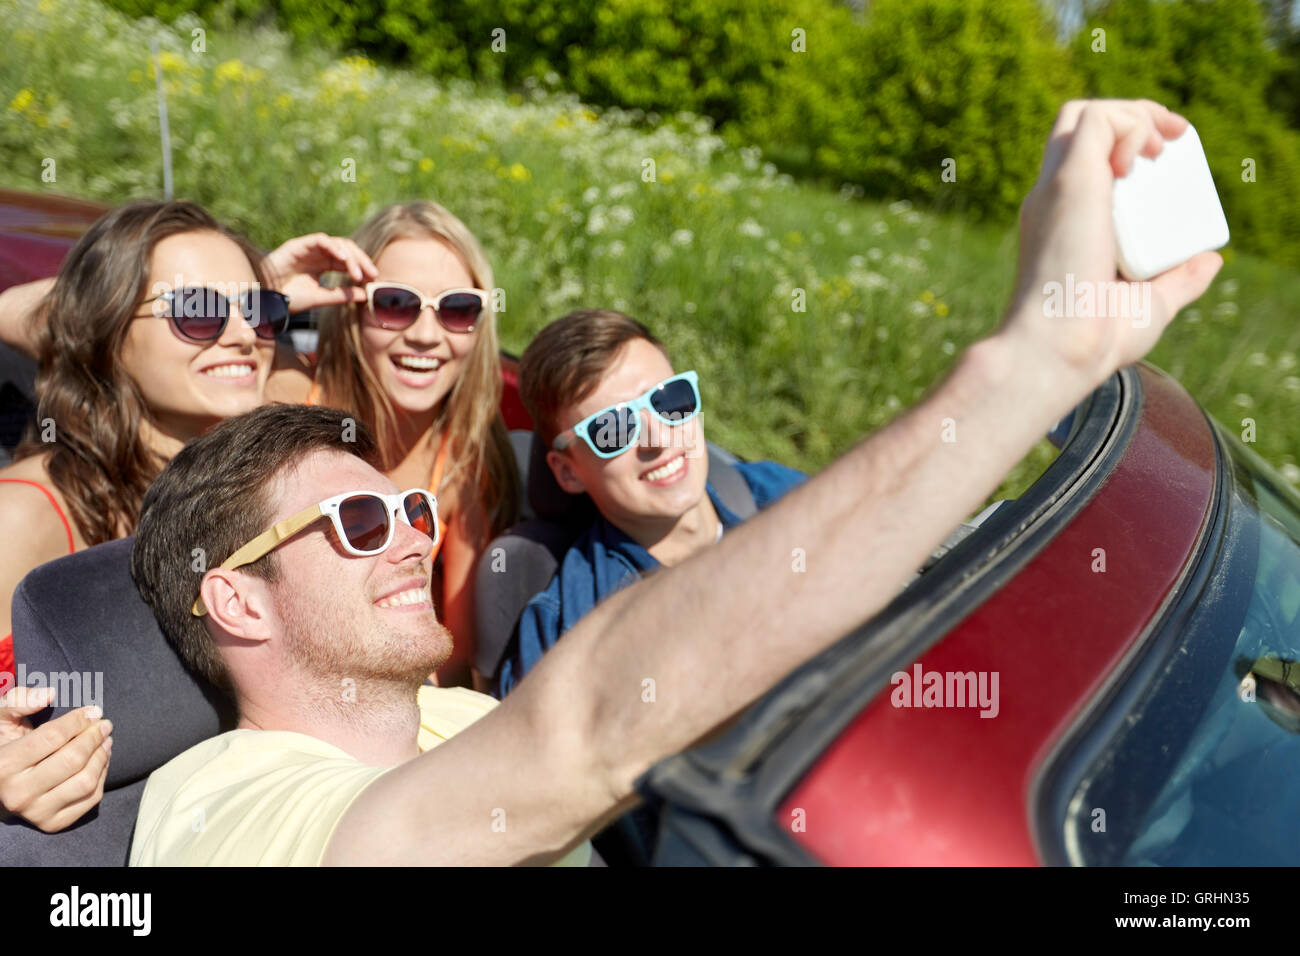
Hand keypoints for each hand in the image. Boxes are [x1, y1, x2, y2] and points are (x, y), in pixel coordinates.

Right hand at [0, 686, 111, 832]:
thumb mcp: (2, 718)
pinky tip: (101, 759)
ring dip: (102, 756)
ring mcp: (35, 812)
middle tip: (105, 724)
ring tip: (106, 739)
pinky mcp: (53, 823)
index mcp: (3, 765)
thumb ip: (19, 700)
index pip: (53, 737)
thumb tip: (49, 694)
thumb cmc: (4, 743)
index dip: (79, 720)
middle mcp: (17, 794)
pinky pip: (90, 799)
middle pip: (72, 760)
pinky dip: (102, 776)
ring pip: (84, 781)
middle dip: (94, 737)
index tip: (94, 710)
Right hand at [263, 233, 377, 313]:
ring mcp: (307, 248)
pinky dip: (334, 247)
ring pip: (336, 243)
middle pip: (346, 250)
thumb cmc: (287, 299)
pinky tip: (343, 260)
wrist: (263, 300)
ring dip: (350, 256)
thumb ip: (341, 295)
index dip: (362, 268)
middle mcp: (316, 255)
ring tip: (358, 273)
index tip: (373, 280)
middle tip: (372, 275)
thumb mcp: (319, 297)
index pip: (347, 262)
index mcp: (322, 265)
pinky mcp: (298, 245)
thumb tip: (366, 294)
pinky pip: (320, 240)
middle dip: (361, 261)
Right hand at [1004, 99, 1222, 393]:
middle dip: (1131, 117)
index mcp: (1063, 221)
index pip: (1085, 161)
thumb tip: (1211, 260)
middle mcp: (1053, 199)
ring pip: (1084, 113)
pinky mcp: (1069, 180)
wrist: (1063, 348)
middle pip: (1079, 126)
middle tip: (1170, 143)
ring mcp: (1056, 188)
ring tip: (1160, 148)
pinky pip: (1095, 119)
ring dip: (1131, 114)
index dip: (1126, 145)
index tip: (1166, 157)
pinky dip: (1128, 123)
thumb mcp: (1150, 303)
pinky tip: (1144, 157)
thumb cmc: (1095, 338)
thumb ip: (1179, 281)